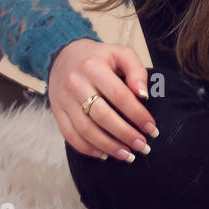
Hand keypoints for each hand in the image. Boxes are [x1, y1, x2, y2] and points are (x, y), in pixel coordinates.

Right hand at [48, 38, 156, 160]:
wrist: (64, 56)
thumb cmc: (98, 58)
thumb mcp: (120, 53)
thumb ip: (136, 70)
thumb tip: (143, 95)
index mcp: (94, 67)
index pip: (119, 96)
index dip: (137, 114)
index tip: (151, 128)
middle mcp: (76, 84)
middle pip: (102, 116)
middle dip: (125, 135)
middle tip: (143, 146)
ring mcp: (64, 100)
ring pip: (86, 130)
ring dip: (109, 146)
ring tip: (127, 155)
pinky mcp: (57, 112)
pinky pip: (71, 136)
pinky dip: (88, 149)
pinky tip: (104, 154)